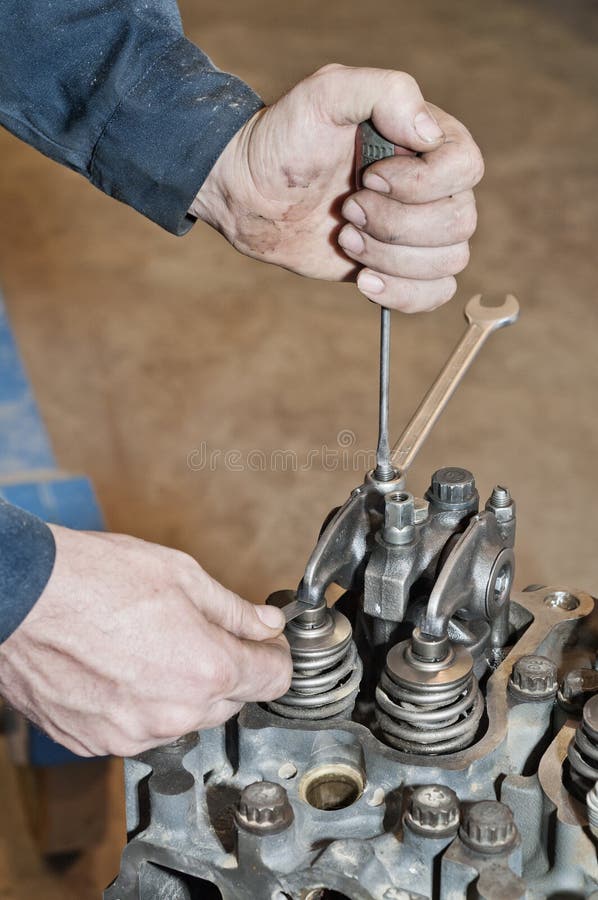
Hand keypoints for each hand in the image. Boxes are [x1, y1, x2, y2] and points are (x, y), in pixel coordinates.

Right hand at [0, 526, 291, 756]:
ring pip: (186, 719)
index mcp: (207, 668)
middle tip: (203, 634)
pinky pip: (141, 729)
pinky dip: (142, 705)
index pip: (274, 679)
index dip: (274, 655)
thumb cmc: (95, 579)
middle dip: (227, 670)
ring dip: (184, 691)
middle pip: (232, 701)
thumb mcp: (181, 576)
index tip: (265, 644)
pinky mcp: (97, 742)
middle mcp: (175, 713)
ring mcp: (133, 734)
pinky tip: (124, 668)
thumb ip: (233, 610)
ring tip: (153, 647)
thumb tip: (265, 625)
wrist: (23, 598)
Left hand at [191, 64, 483, 312]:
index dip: (420, 184)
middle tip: (347, 209)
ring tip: (344, 238)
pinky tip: (363, 280)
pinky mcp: (400, 268)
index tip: (368, 177)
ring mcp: (419, 231)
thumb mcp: (325, 94)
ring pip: (449, 261)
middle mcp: (433, 187)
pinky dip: (402, 294)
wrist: (250, 194)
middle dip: (394, 224)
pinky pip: (436, 294)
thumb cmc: (285, 139)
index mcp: (427, 141)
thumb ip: (384, 92)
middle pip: (458, 222)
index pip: (465, 168)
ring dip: (390, 256)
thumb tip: (428, 133)